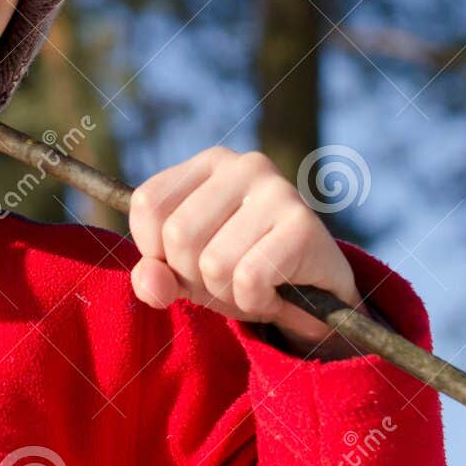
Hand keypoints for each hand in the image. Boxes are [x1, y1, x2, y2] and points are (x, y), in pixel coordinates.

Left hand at [127, 146, 367, 354]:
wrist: (318, 300)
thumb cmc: (242, 272)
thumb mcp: (186, 275)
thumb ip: (154, 277)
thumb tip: (149, 282)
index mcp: (209, 163)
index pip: (147, 204)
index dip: (155, 249)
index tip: (189, 258)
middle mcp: (244, 165)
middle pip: (178, 236)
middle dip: (194, 277)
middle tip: (229, 277)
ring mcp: (277, 190)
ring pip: (213, 263)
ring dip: (227, 293)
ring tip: (255, 284)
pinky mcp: (303, 225)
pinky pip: (248, 280)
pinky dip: (255, 301)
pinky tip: (276, 292)